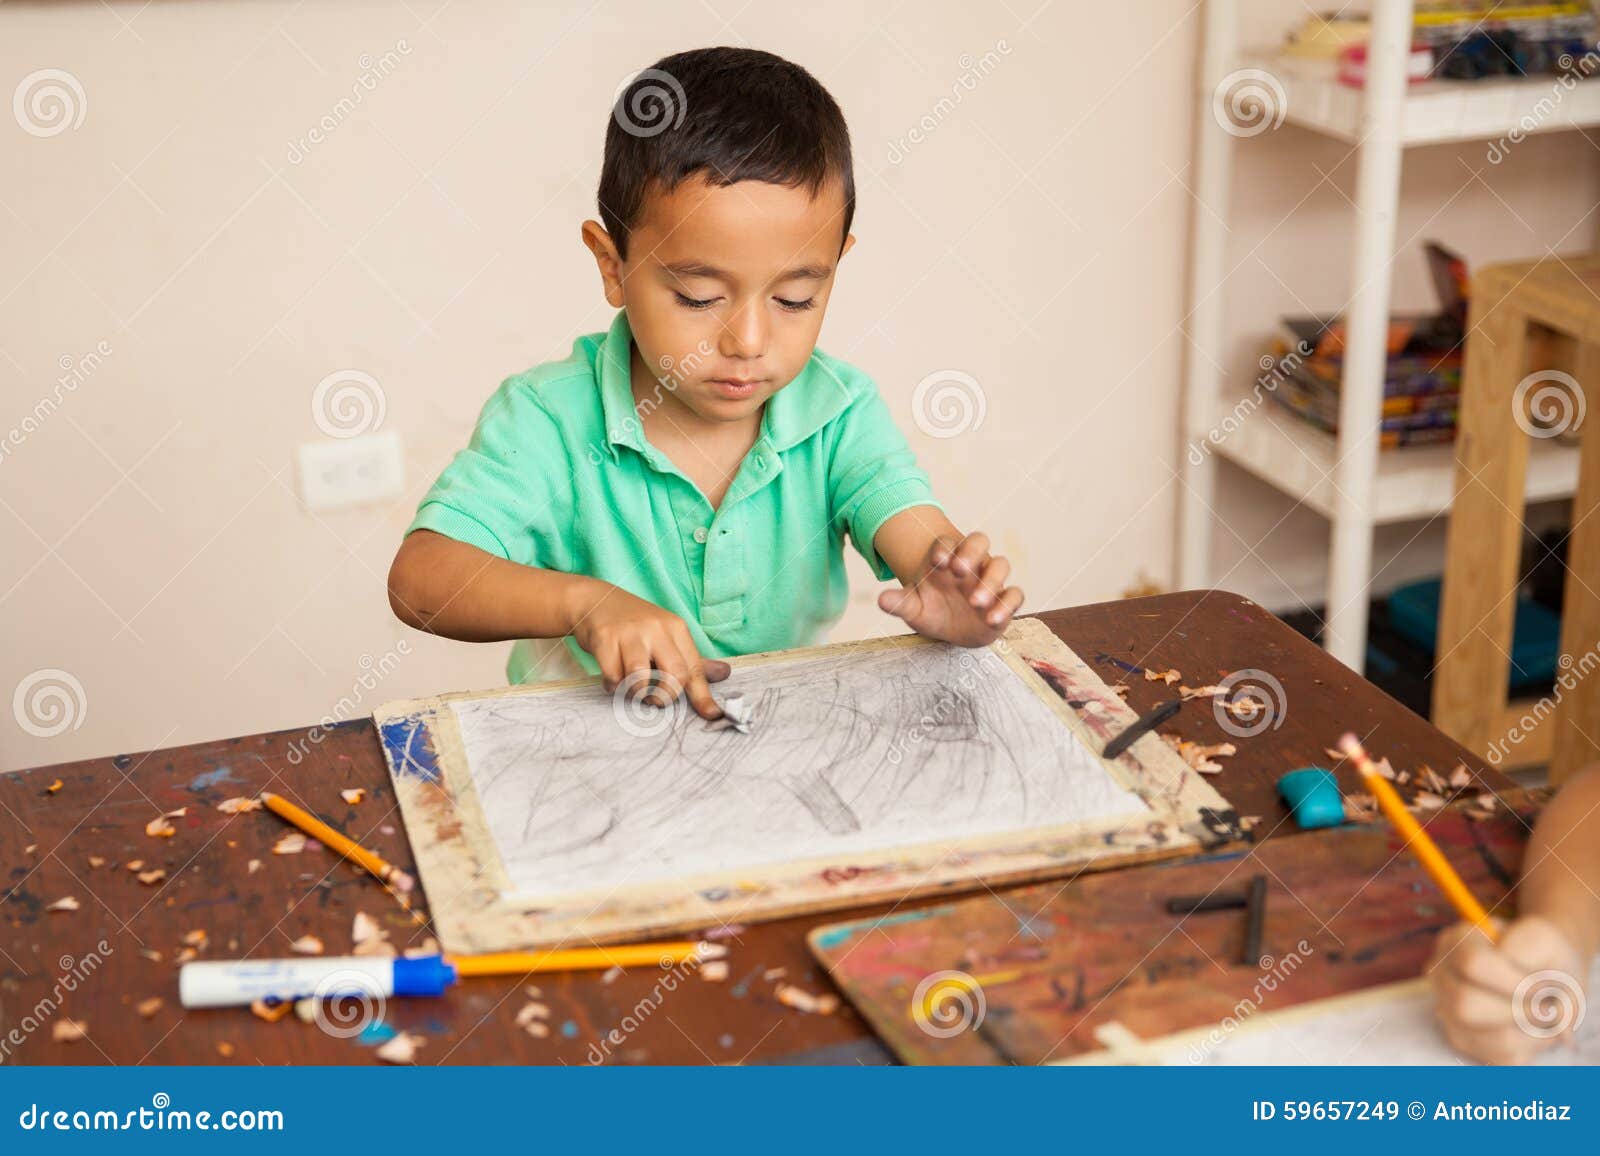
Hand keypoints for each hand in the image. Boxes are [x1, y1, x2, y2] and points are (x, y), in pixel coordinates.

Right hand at [568, 583, 728, 719]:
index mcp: (676, 628)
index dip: (703, 696)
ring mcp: (630, 632)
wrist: (594, 599)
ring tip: (631, 689)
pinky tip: (612, 679)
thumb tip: (724, 673)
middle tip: (654, 700)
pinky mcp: (604, 638)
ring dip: (636, 692)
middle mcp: (656, 628)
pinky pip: (613, 676)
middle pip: (674, 675)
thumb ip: (691, 659)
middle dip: (665, 697)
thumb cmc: (634, 625)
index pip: (694, 668)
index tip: (712, 715)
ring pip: (640, 677)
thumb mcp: (666, 635)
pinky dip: (612, 686)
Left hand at [877, 531, 1022, 647]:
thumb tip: (881, 599)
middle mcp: (972, 564)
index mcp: (946, 559)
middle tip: (959, 569)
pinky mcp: (1005, 600)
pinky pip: (1015, 595)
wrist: (951, 631)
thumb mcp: (914, 609)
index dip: (943, 547)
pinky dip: (1007, 604)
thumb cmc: (931, 611)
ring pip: (1001, 564)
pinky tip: (991, 619)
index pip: (947, 542)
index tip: (936, 561)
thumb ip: (900, 603)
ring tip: (974, 602)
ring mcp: (990, 580)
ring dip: (990, 580)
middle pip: (979, 541)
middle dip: (971, 551)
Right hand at [1428, 914, 1587, 1063]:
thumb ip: (1547, 971)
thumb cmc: (1540, 953)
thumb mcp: (1546, 942)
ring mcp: (1446, 1009)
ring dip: (1530, 1033)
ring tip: (1548, 1018)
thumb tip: (1554, 1014)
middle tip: (1546, 1008)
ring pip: (1485, 1037)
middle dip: (1518, 1012)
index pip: (1472, 963)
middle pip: (1465, 1004)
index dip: (1514, 982)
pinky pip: (1499, 1057)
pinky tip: (1539, 1030)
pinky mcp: (1463, 1039)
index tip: (1544, 987)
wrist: (1540, 967)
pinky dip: (1531, 1047)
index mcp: (1455, 941)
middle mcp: (1440, 975)